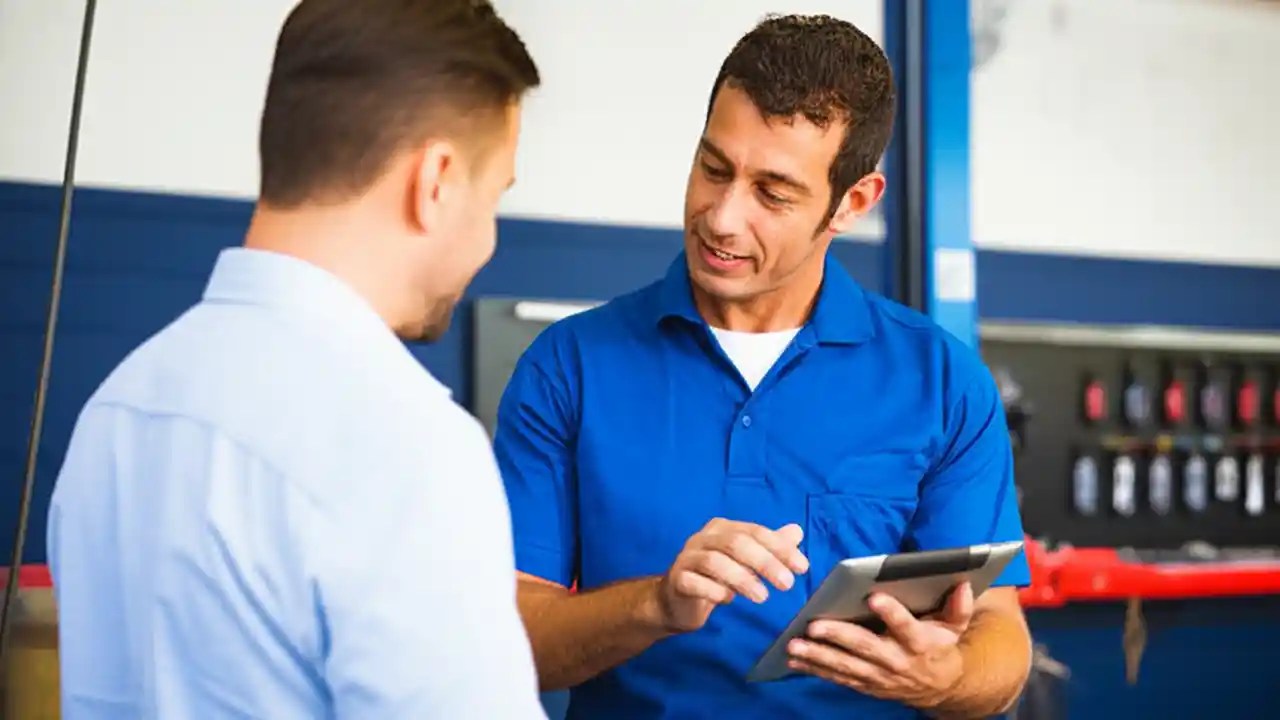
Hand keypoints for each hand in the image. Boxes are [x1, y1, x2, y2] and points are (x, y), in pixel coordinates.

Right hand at [654, 519, 807, 632]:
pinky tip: (728, 600)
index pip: (755, 532)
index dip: (780, 547)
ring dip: (742, 578)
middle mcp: (703, 538)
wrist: (676, 601)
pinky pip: (694, 582)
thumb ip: (769, 547)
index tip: (802, 567)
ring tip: (762, 597)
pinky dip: (714, 590)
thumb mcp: (744, 562)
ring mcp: (687, 558)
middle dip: (765, 562)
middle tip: (787, 583)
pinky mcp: (677, 580)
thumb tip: (797, 531)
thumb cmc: (714, 578)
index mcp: (722, 529)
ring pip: (715, 561)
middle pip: (736, 543)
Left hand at [787, 581, 974, 709]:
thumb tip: (963, 583)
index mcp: (920, 642)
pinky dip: (815, 670)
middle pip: (866, 648)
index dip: (892, 612)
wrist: (940, 688)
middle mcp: (897, 661)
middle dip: (839, 637)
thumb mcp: (955, 627)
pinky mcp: (866, 685)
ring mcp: (879, 676)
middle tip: (814, 626)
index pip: (906, 626)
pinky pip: (838, 678)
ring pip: (846, 666)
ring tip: (794, 646)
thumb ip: (959, 606)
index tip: (874, 596)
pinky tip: (793, 661)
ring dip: (818, 657)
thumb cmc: (940, 646)